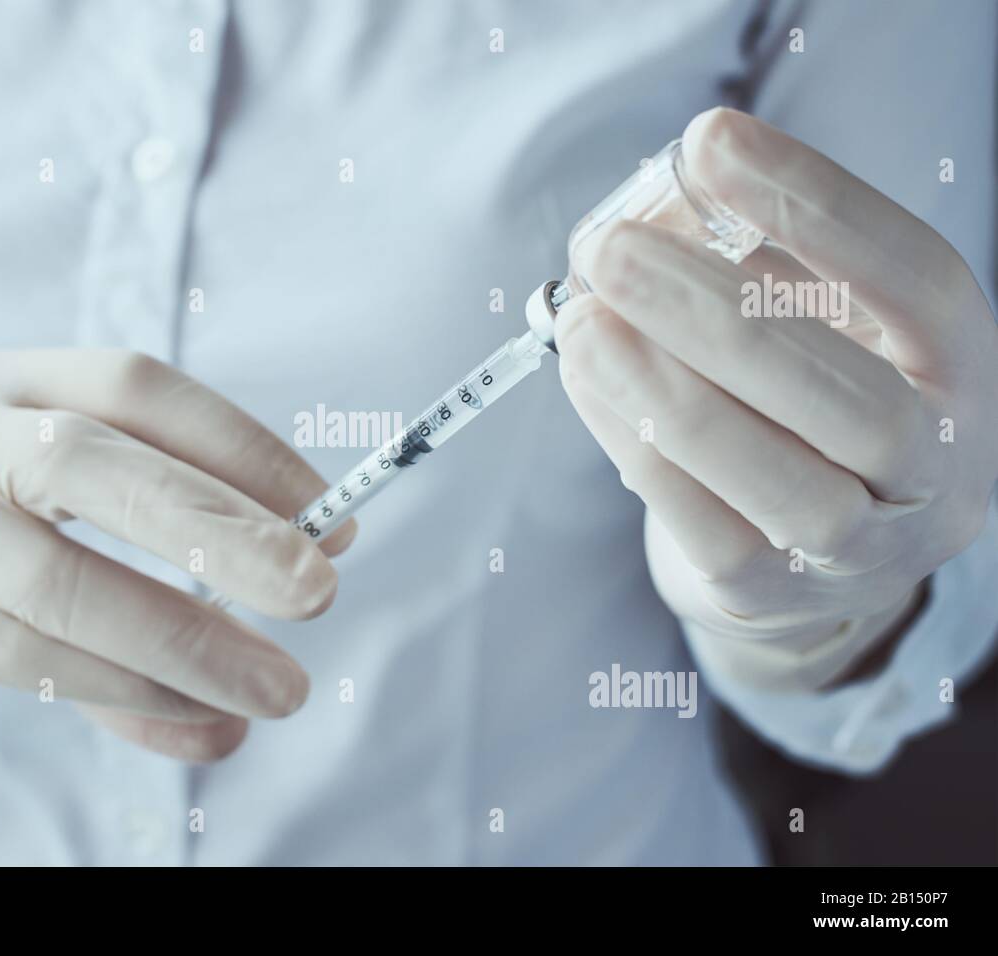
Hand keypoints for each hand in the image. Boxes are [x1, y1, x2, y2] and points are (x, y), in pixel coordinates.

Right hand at [0, 349, 353, 763]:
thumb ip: (150, 553)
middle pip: (87, 463)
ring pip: (60, 585)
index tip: (329, 513)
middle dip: (218, 529)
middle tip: (319, 592)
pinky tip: (195, 723)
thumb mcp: (34, 512)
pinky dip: (125, 695)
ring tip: (277, 690)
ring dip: (187, 646)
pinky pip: (24, 662)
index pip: (131, 386)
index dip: (241, 447)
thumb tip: (294, 605)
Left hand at [555, 108, 997, 689]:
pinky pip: (705, 533)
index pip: (916, 282)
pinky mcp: (769, 598)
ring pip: (784, 489)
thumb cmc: (807, 399)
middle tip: (612, 249)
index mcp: (963, 371)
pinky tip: (587, 381)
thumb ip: (762, 262)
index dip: (818, 208)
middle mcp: (938, 472)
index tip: (710, 143)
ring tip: (581, 321)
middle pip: (855, 405)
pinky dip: (640, 450)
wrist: (809, 547)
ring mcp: (861, 551)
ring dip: (667, 395)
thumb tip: (659, 206)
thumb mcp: (822, 318)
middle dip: (720, 319)